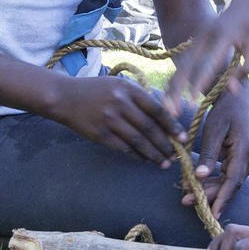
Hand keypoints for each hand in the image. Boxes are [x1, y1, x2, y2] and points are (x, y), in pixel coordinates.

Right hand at [51, 74, 186, 167]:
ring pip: (138, 141)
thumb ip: (140, 98)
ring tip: (164, 163)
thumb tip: (167, 119)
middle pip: (149, 128)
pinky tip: (144, 160)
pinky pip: (123, 148)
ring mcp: (108, 120)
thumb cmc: (97, 91)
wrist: (65, 97)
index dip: (172, 126)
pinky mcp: (99, 134)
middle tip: (176, 156)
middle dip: (165, 145)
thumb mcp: (119, 86)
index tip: (183, 138)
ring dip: (153, 154)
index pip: (157, 109)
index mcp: (128, 89)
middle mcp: (119, 103)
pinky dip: (136, 155)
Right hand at [164, 0, 248, 113]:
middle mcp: (206, 36)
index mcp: (223, 36)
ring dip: (173, 85)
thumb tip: (230, 90)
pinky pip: (184, 61)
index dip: (200, 81)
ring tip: (167, 106)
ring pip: (182, 64)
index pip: (208, 63)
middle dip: (177, 87)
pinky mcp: (197, 40)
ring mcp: (199, 37)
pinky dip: (177, 77)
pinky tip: (170, 93)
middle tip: (172, 109)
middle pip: (187, 65)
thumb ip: (243, 69)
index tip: (192, 98)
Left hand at [185, 81, 248, 219]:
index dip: (222, 198)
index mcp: (246, 150)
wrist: (239, 94)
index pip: (233, 181)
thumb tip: (200, 177)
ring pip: (230, 180)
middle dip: (210, 195)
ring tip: (188, 196)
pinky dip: (215, 180)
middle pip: (231, 184)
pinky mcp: (243, 157)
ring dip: (211, 189)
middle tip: (186, 201)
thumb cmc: (226, 108)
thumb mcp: (213, 128)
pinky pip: (229, 173)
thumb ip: (208, 154)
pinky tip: (198, 185)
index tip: (212, 214)